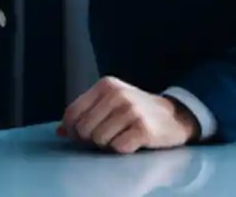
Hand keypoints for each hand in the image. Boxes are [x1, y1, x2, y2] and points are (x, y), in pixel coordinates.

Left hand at [58, 77, 199, 153]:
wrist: (175, 116)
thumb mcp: (109, 103)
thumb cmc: (136, 111)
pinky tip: (132, 141)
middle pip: (84, 129)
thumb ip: (85, 113)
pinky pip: (118, 148)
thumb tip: (60, 131)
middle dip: (90, 139)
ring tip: (120, 136)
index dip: (71, 129)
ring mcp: (131, 111)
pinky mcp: (143, 128)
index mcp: (105, 85)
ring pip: (99, 140)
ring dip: (108, 145)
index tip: (79, 135)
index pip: (72, 112)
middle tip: (105, 137)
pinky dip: (122, 149)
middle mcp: (117, 94)